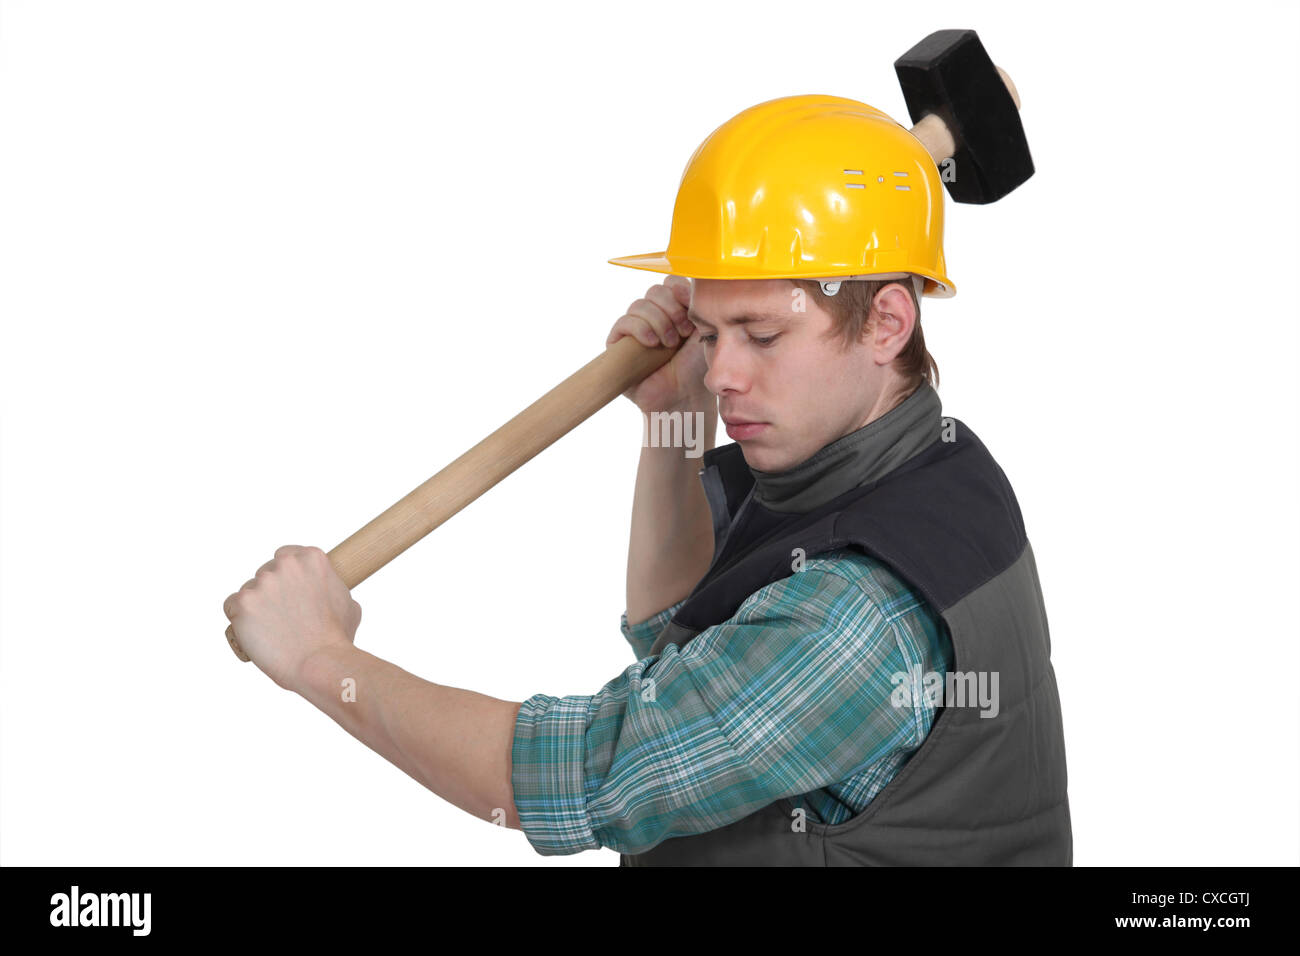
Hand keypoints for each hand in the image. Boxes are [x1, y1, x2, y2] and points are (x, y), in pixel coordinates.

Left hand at [223, 545, 361, 692]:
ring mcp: (262, 583)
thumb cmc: (336, 638)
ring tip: (271, 629)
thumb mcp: (347, 602)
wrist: (319, 663)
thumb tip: (323, 590)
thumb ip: (331, 587)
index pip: (286, 555)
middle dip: (271, 592)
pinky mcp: (242, 603)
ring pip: (249, 589)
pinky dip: (239, 618)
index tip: (290, 591)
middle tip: (282, 616)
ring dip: (256, 605)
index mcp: (311, 558)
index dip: (287, 576)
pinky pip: (231, 605)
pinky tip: (253, 632)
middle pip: (266, 572)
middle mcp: (285, 565)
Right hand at [607, 276, 713, 413]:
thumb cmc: (696, 368)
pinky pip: (623, 323)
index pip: (669, 283)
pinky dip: (639, 329)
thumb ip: (695, 303)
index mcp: (674, 309)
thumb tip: (682, 285)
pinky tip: (652, 343)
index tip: (690, 307)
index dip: (678, 290)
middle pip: (654, 290)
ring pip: (639, 305)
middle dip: (671, 308)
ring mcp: (635, 331)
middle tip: (683, 331)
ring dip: (658, 322)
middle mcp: (654, 317)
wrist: (686, 397)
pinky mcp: (619, 346)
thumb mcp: (703, 329)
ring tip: (669, 344)